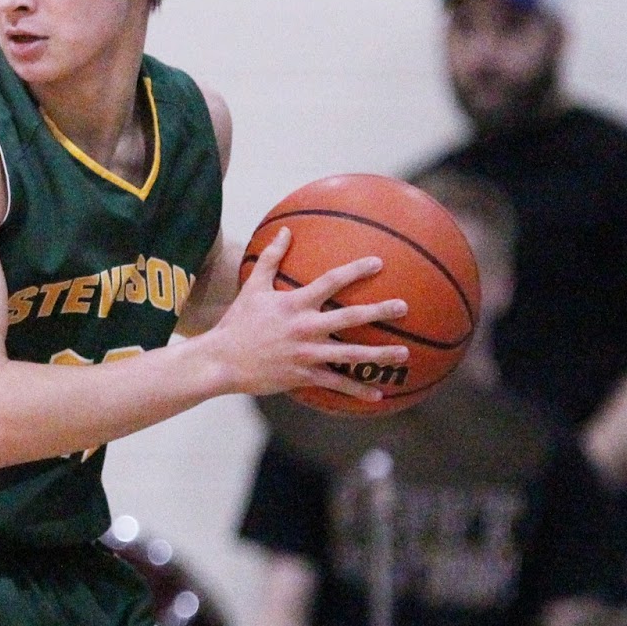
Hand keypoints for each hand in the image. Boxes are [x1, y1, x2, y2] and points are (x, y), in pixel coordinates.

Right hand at [209, 228, 408, 401]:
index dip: (355, 271)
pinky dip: (357, 390)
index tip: (378, 263)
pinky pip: (336, 384)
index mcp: (295, 304)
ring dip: (379, 354)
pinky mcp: (304, 376)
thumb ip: (271, 257)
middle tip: (403, 307)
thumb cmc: (238, 322)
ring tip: (404, 352)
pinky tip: (378, 394)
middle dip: (380, 311)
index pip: (331, 282)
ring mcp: (306, 354)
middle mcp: (305, 327)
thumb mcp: (252, 287)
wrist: (222, 360)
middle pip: (350, 318)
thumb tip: (285, 230)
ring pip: (351, 355)